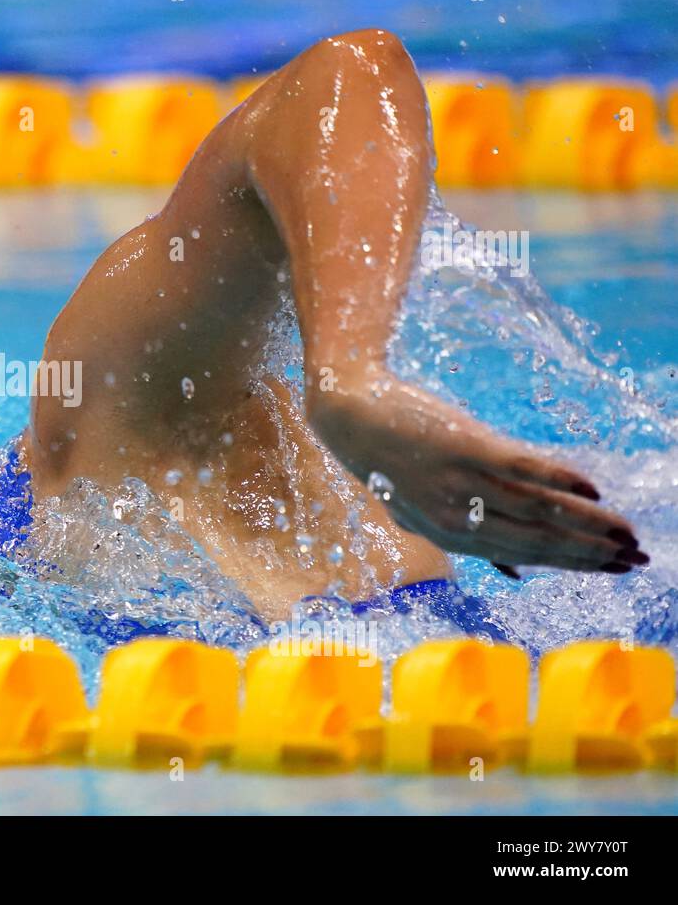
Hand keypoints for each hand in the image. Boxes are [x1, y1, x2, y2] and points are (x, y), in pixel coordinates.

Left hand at [307, 372, 646, 573]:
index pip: (525, 557)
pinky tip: (591, 489)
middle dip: (591, 552)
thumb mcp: (420, 511)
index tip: (615, 571)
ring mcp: (459, 484)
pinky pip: (519, 468)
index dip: (573, 565)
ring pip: (537, 511)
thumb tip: (514, 573)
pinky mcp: (462, 449)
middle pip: (537, 541)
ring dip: (588, 522)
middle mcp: (457, 520)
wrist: (350, 415)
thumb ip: (468, 539)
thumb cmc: (392, 461)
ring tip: (627, 531)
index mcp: (451, 538)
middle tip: (637, 559)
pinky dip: (557, 479)